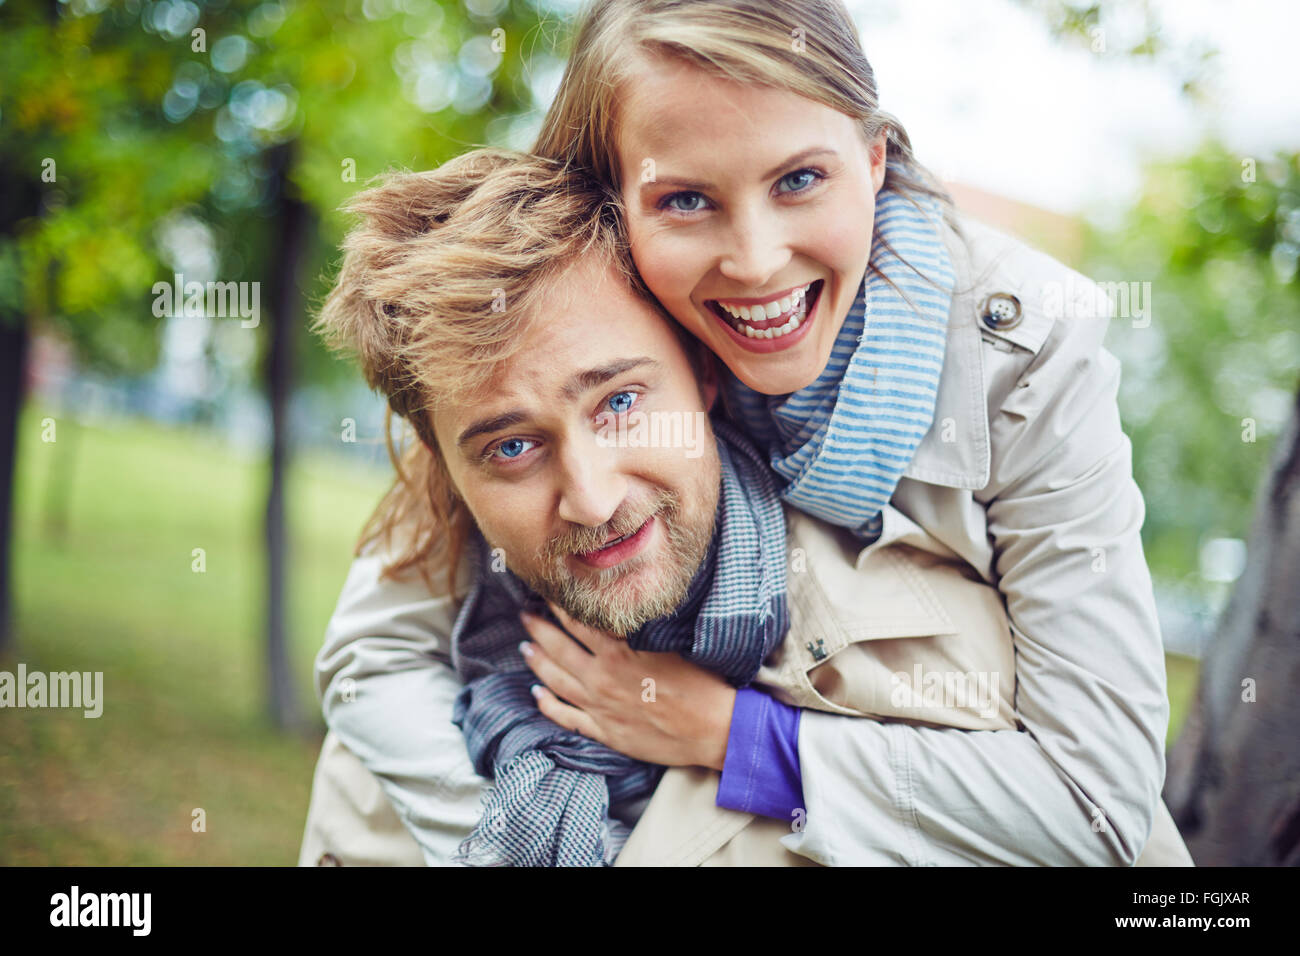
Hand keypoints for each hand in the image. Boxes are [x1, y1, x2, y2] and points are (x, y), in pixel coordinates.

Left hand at [519, 604, 736, 770]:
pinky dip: (548, 705)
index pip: (578, 621)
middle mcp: (603, 677)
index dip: (559, 605)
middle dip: (539, 629)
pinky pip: (567, 717)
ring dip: (537, 663)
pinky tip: (538, 695)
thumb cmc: (702, 682)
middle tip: (525, 615)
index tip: (548, 592)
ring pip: (556, 681)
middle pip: (559, 648)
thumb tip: (618, 606)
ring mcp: (601, 707)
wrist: (714, 729)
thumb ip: (639, 626)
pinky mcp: (606, 732)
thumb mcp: (670, 642)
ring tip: (525, 648)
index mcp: (619, 651)